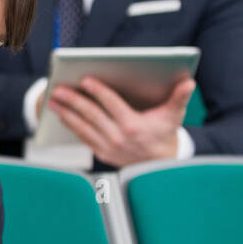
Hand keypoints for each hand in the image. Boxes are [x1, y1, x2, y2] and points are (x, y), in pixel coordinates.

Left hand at [47, 75, 194, 167]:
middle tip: (58, 89)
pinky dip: (72, 125)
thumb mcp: (174, 115)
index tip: (85, 79)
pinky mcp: (102, 154)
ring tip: (53, 100)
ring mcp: (108, 147)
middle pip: (92, 115)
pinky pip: (83, 137)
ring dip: (66, 113)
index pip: (112, 104)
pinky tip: (62, 115)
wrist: (161, 164)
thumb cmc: (165, 132)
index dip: (98, 91)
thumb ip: (179, 98)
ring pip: (83, 127)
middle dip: (73, 101)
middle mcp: (118, 138)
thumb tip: (189, 82)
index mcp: (134, 126)